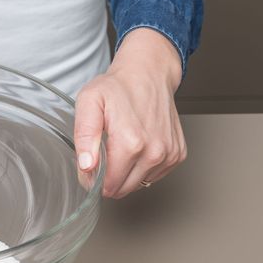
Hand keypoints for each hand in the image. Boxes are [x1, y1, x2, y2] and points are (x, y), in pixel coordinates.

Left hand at [73, 28, 186, 197]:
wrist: (148, 73)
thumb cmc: (117, 87)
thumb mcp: (89, 103)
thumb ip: (84, 137)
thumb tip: (87, 166)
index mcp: (130, 143)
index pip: (108, 185)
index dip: (95, 178)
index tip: (92, 161)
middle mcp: (154, 152)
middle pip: (124, 188)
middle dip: (110, 176)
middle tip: (105, 150)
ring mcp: (168, 154)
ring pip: (139, 183)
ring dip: (127, 171)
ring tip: (122, 144)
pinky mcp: (177, 154)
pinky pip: (154, 175)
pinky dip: (143, 166)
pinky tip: (138, 146)